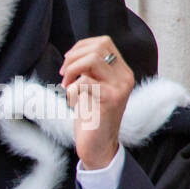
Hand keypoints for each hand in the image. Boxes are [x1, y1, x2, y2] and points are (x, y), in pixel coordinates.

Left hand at [60, 35, 134, 169]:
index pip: (104, 42)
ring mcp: (120, 87)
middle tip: (63, 76)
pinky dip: (71, 90)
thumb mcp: (91, 88)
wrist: (98, 146)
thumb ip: (89, 71)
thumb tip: (73, 54)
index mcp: (122, 71)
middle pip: (97, 47)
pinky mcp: (110, 100)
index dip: (80, 47)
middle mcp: (125, 76)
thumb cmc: (91, 117)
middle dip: (72, 58)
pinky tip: (72, 102)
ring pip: (92, 60)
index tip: (68, 63)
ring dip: (72, 70)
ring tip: (66, 86)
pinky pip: (84, 82)